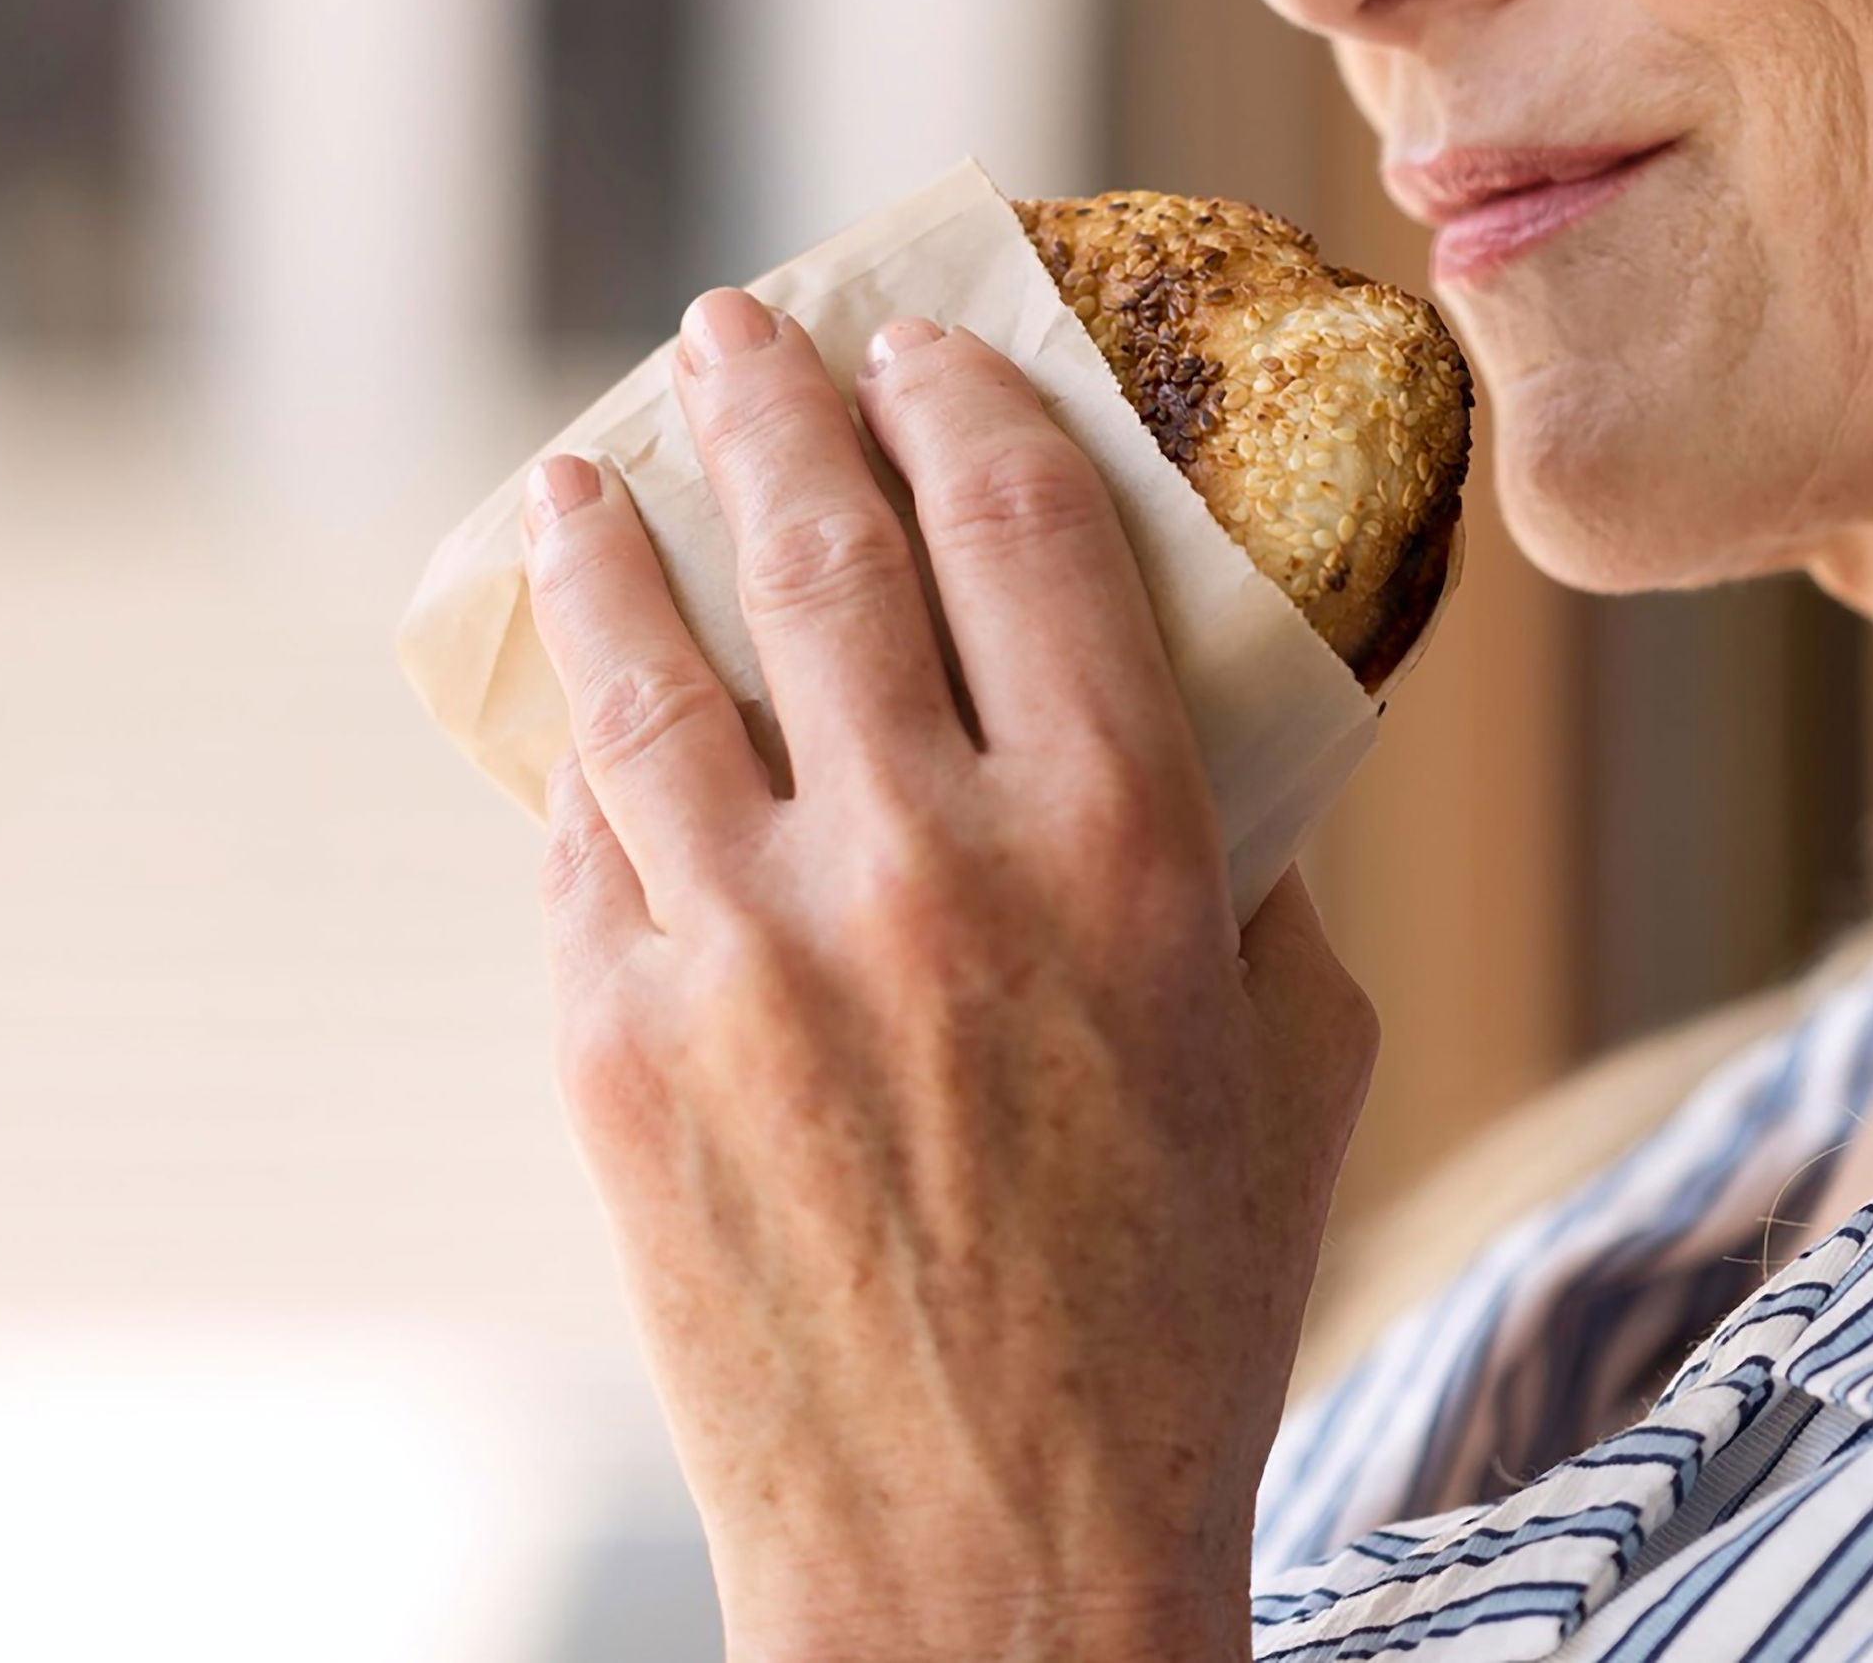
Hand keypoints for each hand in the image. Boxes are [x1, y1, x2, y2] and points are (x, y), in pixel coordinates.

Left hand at [524, 287, 1377, 1662]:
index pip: (1019, 525)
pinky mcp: (618, 1053)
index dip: (965, 396)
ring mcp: (747, 951)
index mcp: (1117, 841)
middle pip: (821, 549)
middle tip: (733, 331)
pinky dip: (590, 769)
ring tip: (582, 476)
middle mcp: (924, 860)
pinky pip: (588, 854)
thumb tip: (1192, 719)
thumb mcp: (1290, 1065)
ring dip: (612, 544)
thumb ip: (1244, 868)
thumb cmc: (1178, 1315)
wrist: (987, 1562)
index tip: (924, 343)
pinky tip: (587, 731)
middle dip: (770, 404)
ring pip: (651, 676)